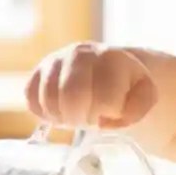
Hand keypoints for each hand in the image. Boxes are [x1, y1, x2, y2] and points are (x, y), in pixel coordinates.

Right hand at [25, 43, 158, 128]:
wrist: (110, 69)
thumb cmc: (128, 87)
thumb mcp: (144, 97)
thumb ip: (137, 108)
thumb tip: (104, 121)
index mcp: (111, 58)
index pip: (104, 97)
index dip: (107, 114)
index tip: (111, 114)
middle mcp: (80, 53)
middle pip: (71, 97)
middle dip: (81, 117)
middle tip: (89, 120)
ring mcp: (56, 60)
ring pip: (48, 99)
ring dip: (62, 117)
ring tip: (76, 116)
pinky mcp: (38, 71)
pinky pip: (30, 98)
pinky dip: (44, 112)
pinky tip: (60, 112)